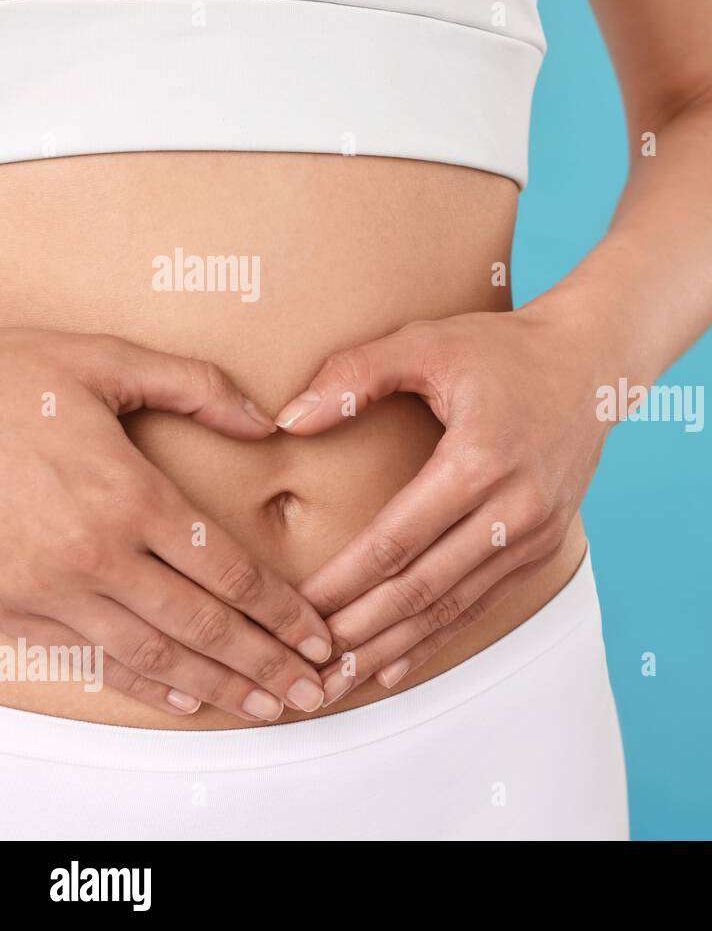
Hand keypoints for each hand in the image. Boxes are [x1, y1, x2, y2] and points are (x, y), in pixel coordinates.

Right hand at [0, 329, 332, 720]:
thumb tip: (266, 419)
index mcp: (130, 494)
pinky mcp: (10, 609)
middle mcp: (96, 553)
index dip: (285, 613)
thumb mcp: (104, 361)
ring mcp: (50, 589)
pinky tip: (182, 701)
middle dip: (268, 664)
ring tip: (264, 709)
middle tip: (312, 694)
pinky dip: (141, 686)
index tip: (320, 637)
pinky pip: (90, 659)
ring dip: (216, 688)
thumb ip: (196, 386)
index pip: (232, 572)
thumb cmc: (0, 381)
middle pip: (205, 625)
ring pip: (153, 655)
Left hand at [275, 310, 610, 702]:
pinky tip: (394, 665)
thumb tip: (288, 420)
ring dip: (393, 647)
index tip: (295, 608)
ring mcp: (535, 533)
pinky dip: (436, 637)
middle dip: (361, 631)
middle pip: (424, 587)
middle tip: (306, 665)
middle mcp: (514, 507)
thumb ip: (357, 375)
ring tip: (338, 680)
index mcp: (480, 459)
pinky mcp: (543, 546)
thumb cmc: (506, 350)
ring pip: (452, 606)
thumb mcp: (428, 342)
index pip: (398, 538)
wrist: (592, 367)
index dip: (343, 581)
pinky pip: (482, 603)